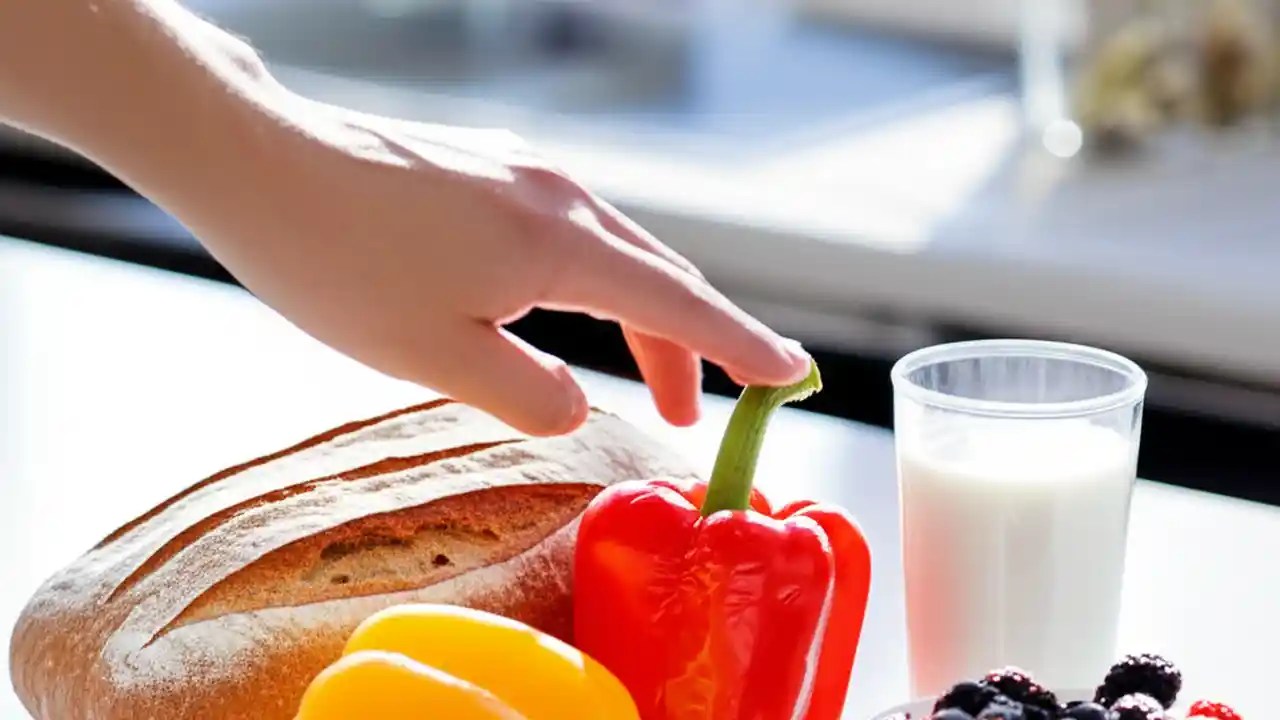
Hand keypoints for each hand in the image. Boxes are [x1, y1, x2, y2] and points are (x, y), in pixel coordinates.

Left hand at [165, 90, 809, 435]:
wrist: (256, 162)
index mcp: (559, 244)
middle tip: (693, 413)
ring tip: (638, 377)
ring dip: (639, 315)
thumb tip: (576, 406)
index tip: (790, 375)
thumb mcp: (437, 357)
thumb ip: (528, 394)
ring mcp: (523, 173)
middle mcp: (558, 196)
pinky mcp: (489, 169)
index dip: (741, 348)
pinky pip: (570, 231)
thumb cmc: (337, 264)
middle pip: (657, 275)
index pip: (679, 305)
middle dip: (690, 346)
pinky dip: (594, 283)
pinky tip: (560, 312)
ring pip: (614, 251)